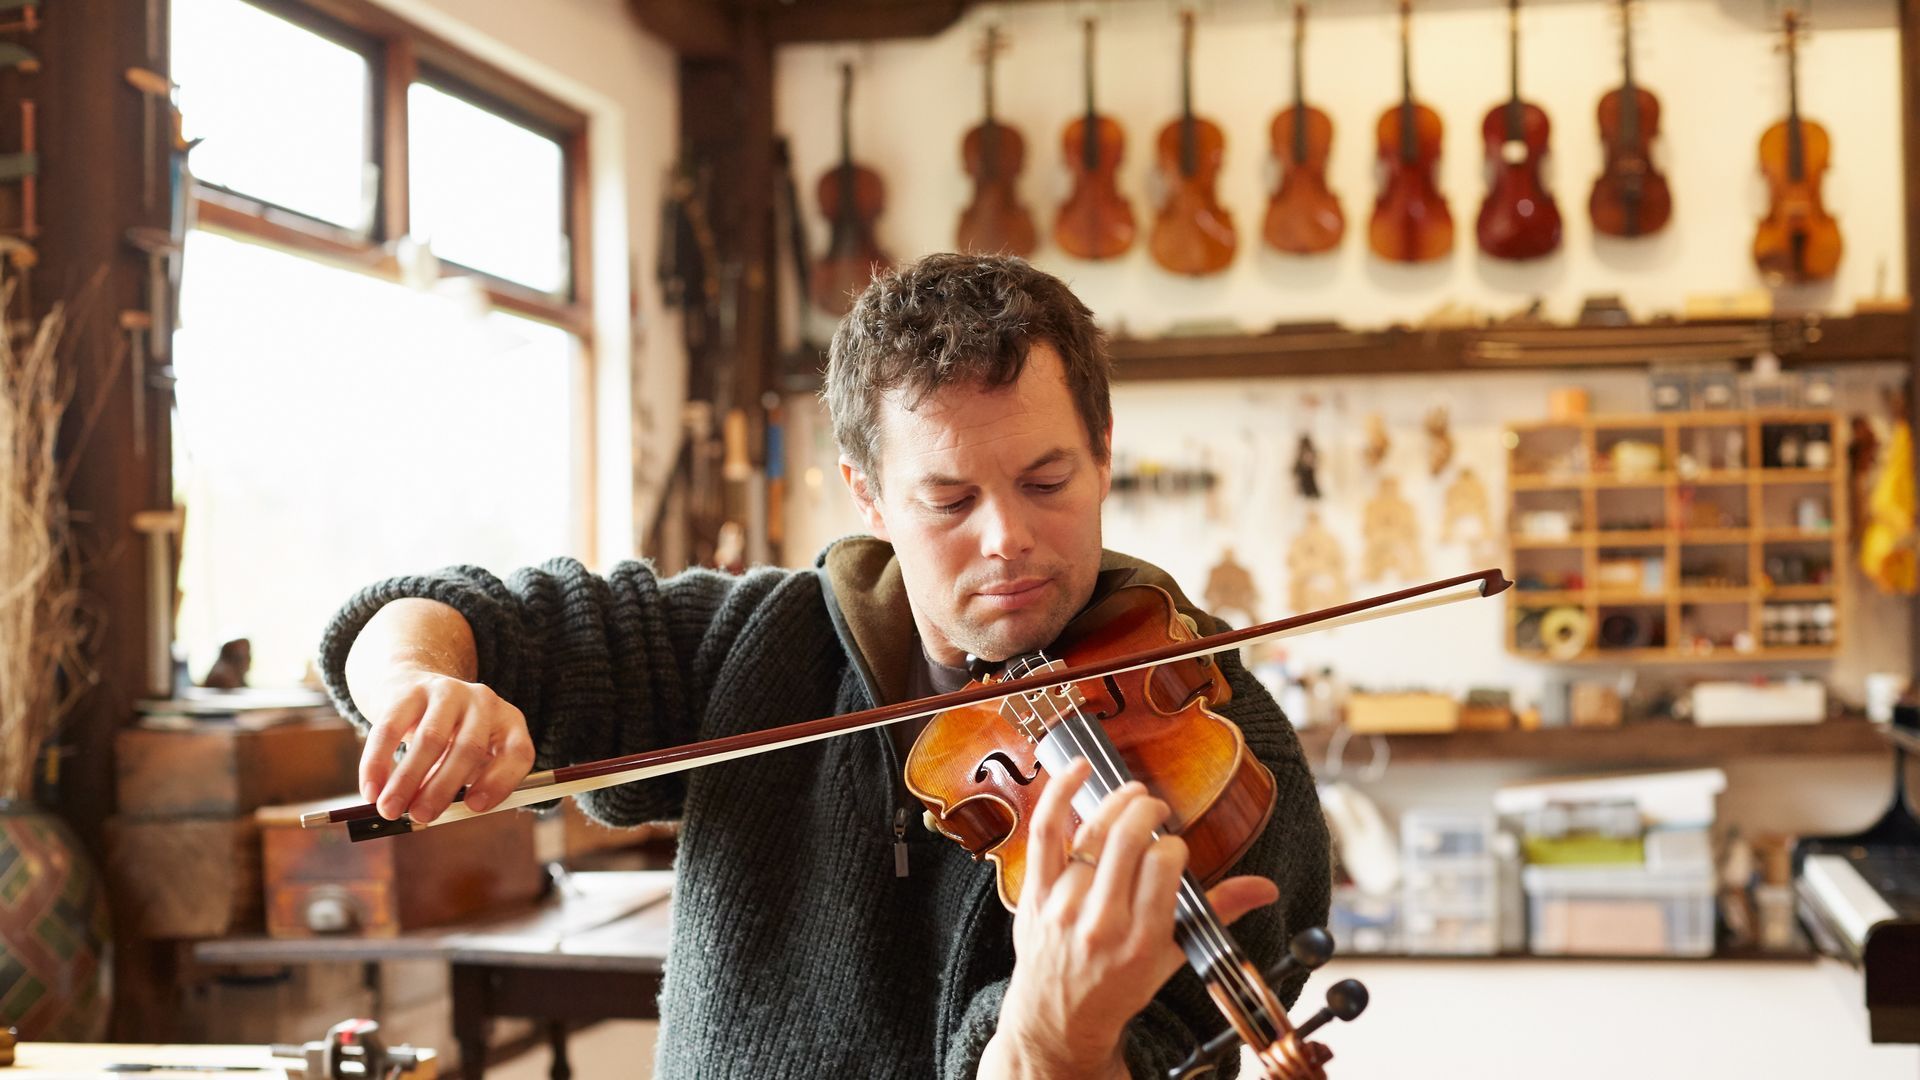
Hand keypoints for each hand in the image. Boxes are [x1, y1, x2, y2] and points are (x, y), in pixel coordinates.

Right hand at [357, 669, 534, 823]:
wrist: (414, 688)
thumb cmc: (448, 739)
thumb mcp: (464, 761)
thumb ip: (455, 789)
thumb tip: (424, 817)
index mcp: (509, 723)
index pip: (518, 753)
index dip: (500, 782)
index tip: (474, 808)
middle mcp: (484, 703)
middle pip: (470, 748)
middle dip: (442, 787)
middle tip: (420, 816)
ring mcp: (448, 692)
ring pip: (431, 738)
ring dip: (407, 779)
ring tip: (389, 809)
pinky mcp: (410, 690)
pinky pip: (391, 728)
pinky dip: (377, 763)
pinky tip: (371, 789)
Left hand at [992, 757, 1278, 1077]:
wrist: (1060, 1020)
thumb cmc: (1121, 985)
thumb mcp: (1174, 956)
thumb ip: (1219, 912)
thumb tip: (1267, 888)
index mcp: (1144, 939)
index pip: (1165, 864)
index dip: (1174, 844)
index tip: (1174, 847)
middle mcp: (1102, 922)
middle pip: (1128, 839)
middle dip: (1149, 811)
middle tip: (1157, 811)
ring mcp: (1064, 906)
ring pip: (1092, 833)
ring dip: (1117, 803)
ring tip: (1133, 797)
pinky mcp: (1036, 894)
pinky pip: (1045, 832)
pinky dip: (1060, 793)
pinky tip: (1078, 768)